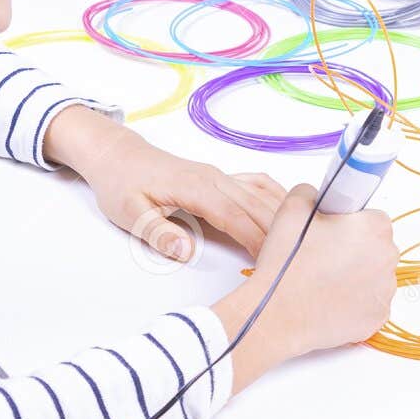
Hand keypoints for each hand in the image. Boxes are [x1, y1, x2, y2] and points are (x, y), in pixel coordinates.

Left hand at [44, 103, 285, 260]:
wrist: (117, 154)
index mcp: (195, 187)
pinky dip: (275, 197)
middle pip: (256, 206)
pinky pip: (255, 184)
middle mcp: (214, 178)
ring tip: (302, 242)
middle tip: (296, 261)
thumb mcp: (128, 213)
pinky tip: (289, 211)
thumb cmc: (121, 184)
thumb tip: (186, 251)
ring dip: (281, 216)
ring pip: (260, 195)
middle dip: (278, 233)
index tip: (272, 263)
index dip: (256, 240)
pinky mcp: (219, 178)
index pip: (235, 216)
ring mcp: (219, 176)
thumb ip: (157, 232)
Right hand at [211, 184, 397, 393]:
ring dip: (355, 273)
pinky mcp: (377, 317)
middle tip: (321, 255)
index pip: (371, 215)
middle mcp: (388, 258)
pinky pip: (370, 301)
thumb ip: (313, 192)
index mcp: (375, 227)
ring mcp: (385, 291)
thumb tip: (322, 197)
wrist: (277, 315)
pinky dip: (354, 299)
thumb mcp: (292, 208)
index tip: (331, 231)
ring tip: (321, 279)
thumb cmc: (287, 262)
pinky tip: (329, 298)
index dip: (349, 221)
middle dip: (353, 247)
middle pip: (375, 245)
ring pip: (373, 274)